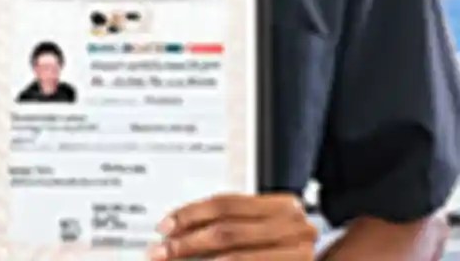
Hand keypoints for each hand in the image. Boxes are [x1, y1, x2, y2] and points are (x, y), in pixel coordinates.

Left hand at [149, 193, 318, 259]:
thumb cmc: (282, 245)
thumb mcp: (262, 226)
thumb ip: (231, 222)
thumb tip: (176, 231)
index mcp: (284, 205)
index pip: (226, 204)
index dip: (190, 214)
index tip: (165, 226)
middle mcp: (296, 228)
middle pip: (227, 231)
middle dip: (186, 243)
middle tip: (160, 251)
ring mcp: (299, 255)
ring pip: (235, 257)